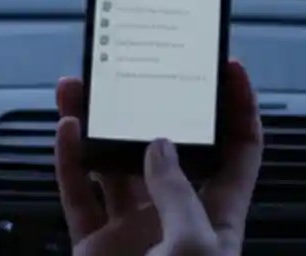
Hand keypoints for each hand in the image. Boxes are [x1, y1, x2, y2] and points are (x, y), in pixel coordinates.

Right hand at [54, 60, 262, 255]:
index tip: (228, 68)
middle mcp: (174, 218)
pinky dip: (68, 160)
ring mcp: (131, 229)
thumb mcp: (194, 246)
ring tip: (80, 88)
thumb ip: (178, 192)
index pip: (238, 151)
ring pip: (111, 164)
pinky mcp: (92, 244)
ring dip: (95, 124)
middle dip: (148, 107)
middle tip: (137, 68)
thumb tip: (159, 146)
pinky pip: (77, 193)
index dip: (238, 109)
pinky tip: (67, 129)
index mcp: (216, 219)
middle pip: (163, 149)